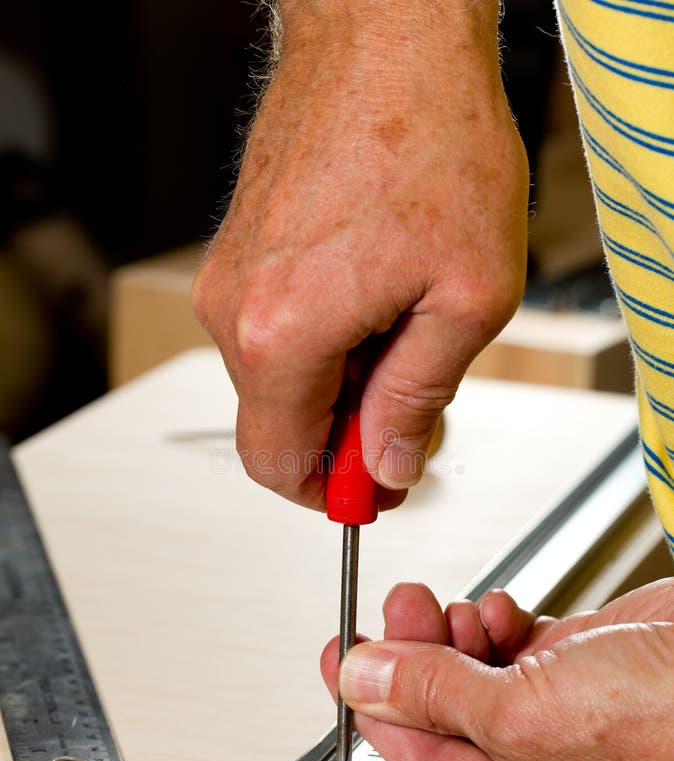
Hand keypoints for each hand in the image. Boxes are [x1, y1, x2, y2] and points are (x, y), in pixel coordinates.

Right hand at [193, 0, 527, 508]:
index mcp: (282, 334)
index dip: (331, 492)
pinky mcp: (239, 252)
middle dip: (344, 432)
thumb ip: (420, 396)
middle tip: (411, 403)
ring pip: (278, 375)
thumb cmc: (430, 138)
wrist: (385, 37)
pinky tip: (375, 295)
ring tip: (402, 325)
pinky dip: (323, 338)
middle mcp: (236, 309)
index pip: (278, 462)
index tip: (375, 487)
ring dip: (339, 379)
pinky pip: (274, 327)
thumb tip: (392, 459)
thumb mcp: (465, 295)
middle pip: (276, 423)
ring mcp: (229, 276)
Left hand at [321, 581, 673, 760]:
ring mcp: (565, 718)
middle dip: (413, 659)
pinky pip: (511, 646)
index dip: (375, 710)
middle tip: (392, 612)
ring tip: (441, 607)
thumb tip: (364, 679)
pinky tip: (492, 609)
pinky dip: (492, 622)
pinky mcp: (581, 667)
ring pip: (474, 674)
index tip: (341, 661)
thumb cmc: (668, 724)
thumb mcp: (524, 718)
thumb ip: (433, 696)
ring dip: (449, 636)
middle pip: (447, 715)